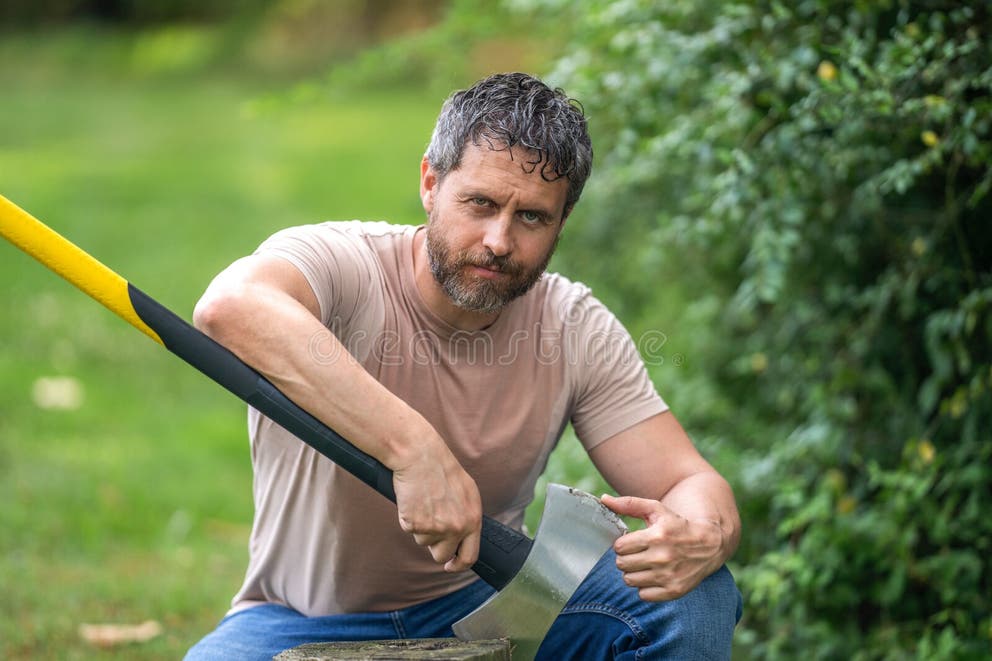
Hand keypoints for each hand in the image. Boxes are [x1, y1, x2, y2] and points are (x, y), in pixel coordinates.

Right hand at [392, 436, 481, 572]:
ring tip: (425, 502)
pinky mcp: (414, 524)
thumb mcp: (467, 492)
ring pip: (423, 542)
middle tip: (431, 524)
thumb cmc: (442, 469)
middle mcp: (455, 528)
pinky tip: (414, 500)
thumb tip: (465, 537)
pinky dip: (409, 519)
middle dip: (435, 546)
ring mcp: (434, 528)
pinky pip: (409, 530)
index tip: (450, 565)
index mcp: (472, 520)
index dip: (458, 565)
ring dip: (422, 528)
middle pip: (441, 555)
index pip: (469, 556)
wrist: (420, 456)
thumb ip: (468, 517)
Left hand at [601, 494, 724, 600]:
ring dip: (634, 572)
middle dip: (626, 558)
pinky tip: (655, 575)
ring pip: (629, 580)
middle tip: (638, 553)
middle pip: (621, 564)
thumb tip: (603, 499)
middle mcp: (662, 557)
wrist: (710, 545)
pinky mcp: (673, 591)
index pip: (619, 547)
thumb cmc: (677, 525)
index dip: (623, 544)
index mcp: (656, 536)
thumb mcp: (656, 509)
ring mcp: (668, 576)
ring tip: (646, 563)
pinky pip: (643, 594)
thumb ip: (629, 504)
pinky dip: (646, 586)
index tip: (632, 542)